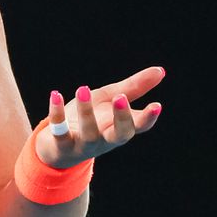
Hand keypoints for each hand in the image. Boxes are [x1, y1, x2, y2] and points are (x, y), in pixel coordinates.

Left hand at [35, 65, 164, 167]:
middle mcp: (105, 139)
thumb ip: (133, 88)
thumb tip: (160, 70)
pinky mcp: (61, 144)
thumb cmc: (91, 119)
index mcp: (119, 128)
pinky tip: (55, 95)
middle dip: (122, 118)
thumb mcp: (110, 100)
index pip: (138, 127)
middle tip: (120, 98)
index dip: (148, 118)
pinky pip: (59, 130)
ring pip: (89, 133)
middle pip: (119, 135)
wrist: (57, 146)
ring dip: (87, 112)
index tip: (156, 105)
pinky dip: (57, 113)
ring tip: (83, 89)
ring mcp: (83, 144)